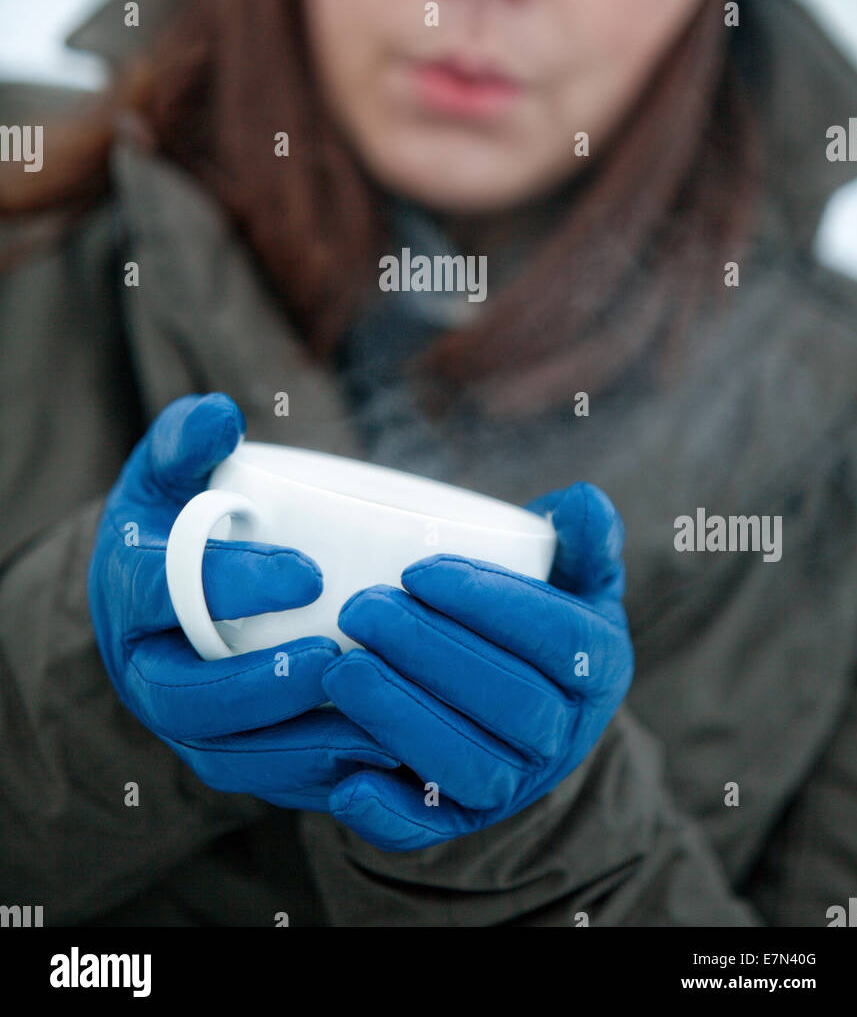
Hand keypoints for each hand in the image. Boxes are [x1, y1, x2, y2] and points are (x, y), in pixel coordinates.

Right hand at [87, 392, 398, 808]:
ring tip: (373, 720)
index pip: (166, 593)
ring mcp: (182, 723)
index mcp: (131, 592)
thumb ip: (187, 439)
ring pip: (227, 756)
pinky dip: (319, 779)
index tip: (308, 572)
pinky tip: (382, 758)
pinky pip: (264, 784)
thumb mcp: (170, 471)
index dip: (232, 585)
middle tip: (332, 659)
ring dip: (298, 746)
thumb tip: (221, 415)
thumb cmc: (180, 521)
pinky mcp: (225, 756)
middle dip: (258, 687)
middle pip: (185, 698)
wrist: (168, 594)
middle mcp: (145, 668)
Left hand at [320, 482, 632, 847]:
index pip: (556, 636)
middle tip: (362, 609)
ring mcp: (517, 784)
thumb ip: (581, 537)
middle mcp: (566, 733)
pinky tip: (346, 782)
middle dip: (431, 653)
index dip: (489, 603)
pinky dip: (392, 814)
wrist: (526, 710)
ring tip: (343, 669)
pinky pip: (433, 829)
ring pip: (470, 765)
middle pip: (510, 702)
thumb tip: (581, 502)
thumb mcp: (574, 577)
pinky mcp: (465, 820)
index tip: (417, 570)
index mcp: (599, 665)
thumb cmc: (537, 620)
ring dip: (405, 719)